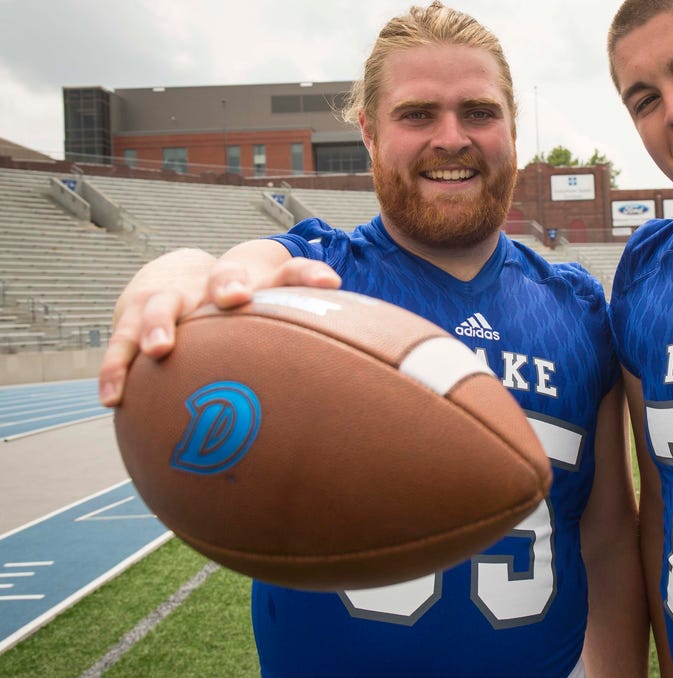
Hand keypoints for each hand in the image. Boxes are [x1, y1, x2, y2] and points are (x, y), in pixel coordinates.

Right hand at [98, 253, 339, 406]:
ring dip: (163, 324)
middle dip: (230, 282)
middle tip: (235, 298)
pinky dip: (116, 370)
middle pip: (225, 274)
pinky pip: (121, 347)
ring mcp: (171, 300)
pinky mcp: (133, 323)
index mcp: (257, 282)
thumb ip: (321, 342)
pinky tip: (115, 400)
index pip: (290, 270)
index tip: (330, 282)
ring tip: (164, 349)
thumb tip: (378, 375)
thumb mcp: (277, 321)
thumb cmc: (243, 315)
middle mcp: (212, 285)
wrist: (174, 278)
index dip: (307, 274)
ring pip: (164, 305)